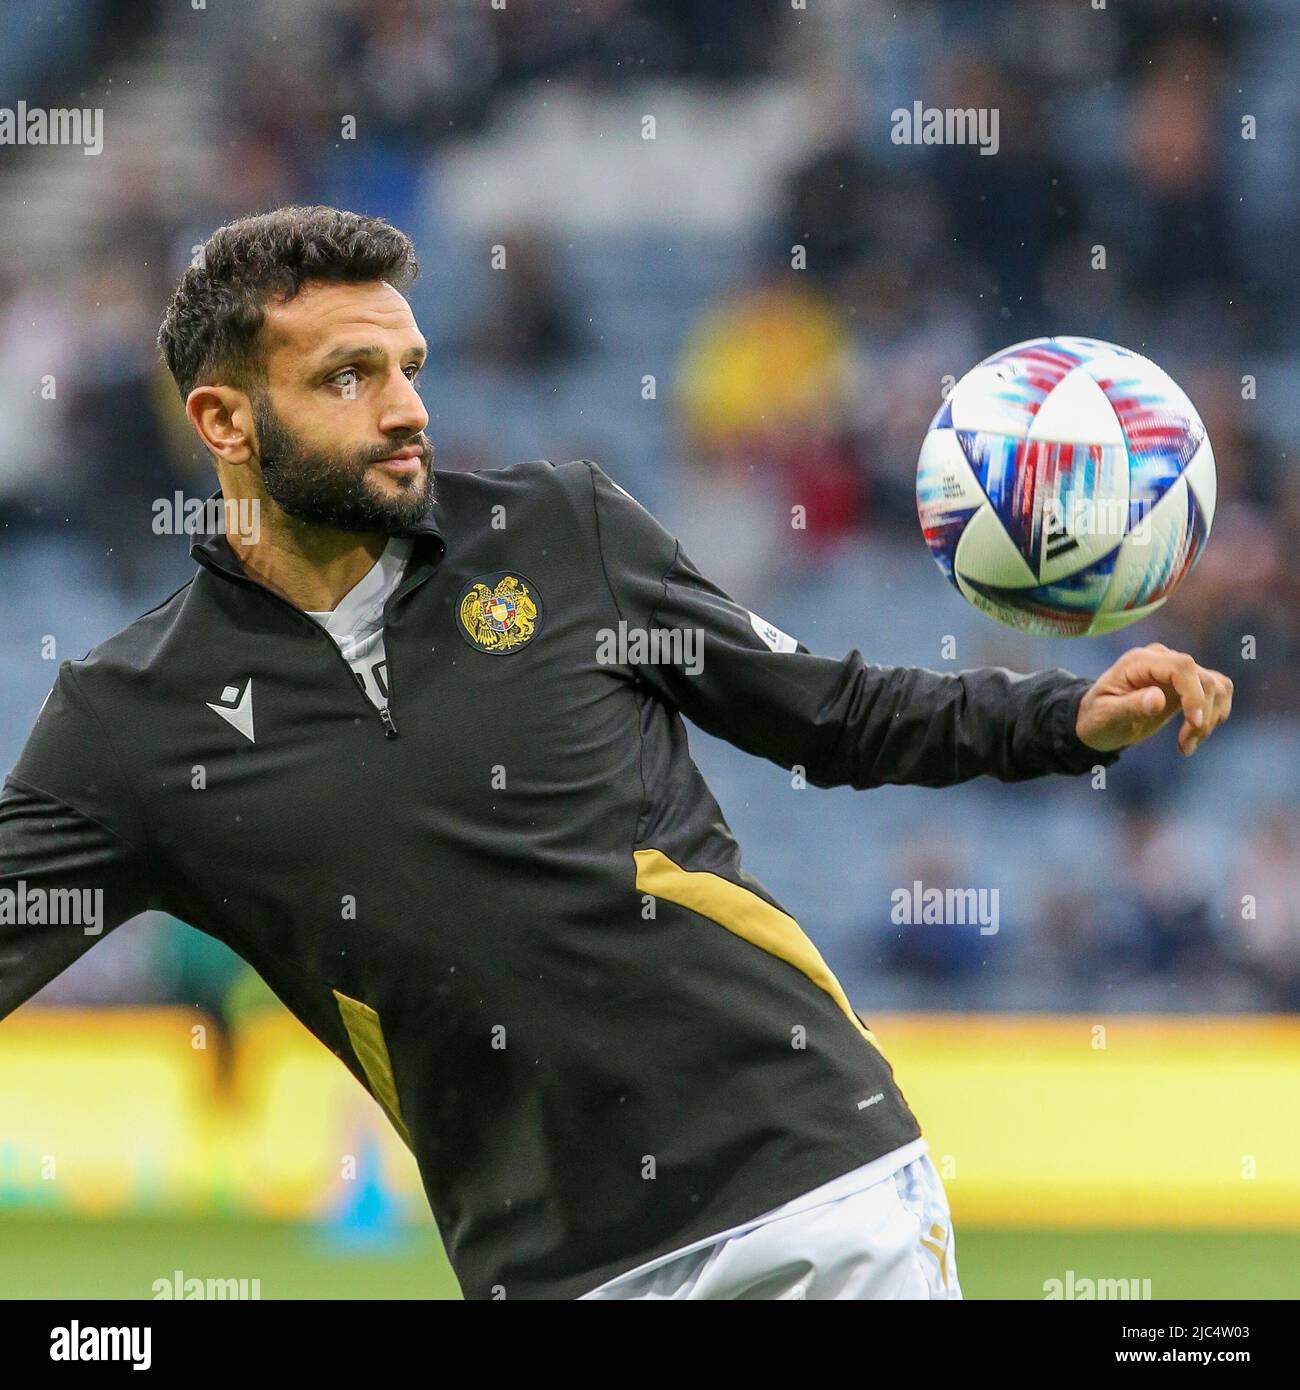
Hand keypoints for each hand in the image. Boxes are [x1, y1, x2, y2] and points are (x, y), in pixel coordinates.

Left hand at [1075, 643, 1232, 754]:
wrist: (1097, 720)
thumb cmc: (1097, 718)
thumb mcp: (1106, 716)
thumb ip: (1130, 706)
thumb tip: (1158, 698)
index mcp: (1139, 662)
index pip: (1182, 666)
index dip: (1194, 694)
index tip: (1194, 723)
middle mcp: (1161, 659)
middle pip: (1204, 679)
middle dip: (1202, 716)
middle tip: (1185, 746)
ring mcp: (1176, 670)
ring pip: (1216, 687)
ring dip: (1210, 719)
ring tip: (1187, 744)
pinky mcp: (1188, 683)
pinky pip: (1217, 692)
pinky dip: (1213, 715)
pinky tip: (1193, 736)